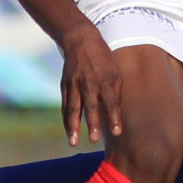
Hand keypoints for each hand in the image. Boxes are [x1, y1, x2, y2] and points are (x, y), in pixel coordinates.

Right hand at [58, 26, 122, 146]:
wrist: (81, 41)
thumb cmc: (103, 59)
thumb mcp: (116, 71)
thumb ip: (116, 92)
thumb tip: (117, 112)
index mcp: (106, 79)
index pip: (111, 102)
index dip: (114, 117)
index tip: (117, 132)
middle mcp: (89, 83)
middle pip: (91, 106)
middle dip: (93, 123)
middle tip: (94, 139)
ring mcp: (75, 84)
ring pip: (73, 108)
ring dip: (73, 126)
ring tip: (73, 142)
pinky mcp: (65, 85)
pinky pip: (65, 105)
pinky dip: (66, 120)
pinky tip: (69, 132)